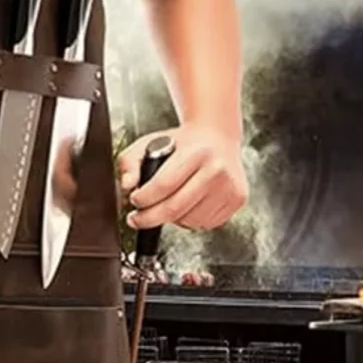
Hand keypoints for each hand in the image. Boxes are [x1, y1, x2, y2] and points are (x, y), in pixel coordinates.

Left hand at [119, 124, 247, 230]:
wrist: (217, 138)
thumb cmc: (184, 143)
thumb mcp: (150, 142)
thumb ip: (130, 161)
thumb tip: (126, 184)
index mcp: (197, 151)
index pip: (164, 185)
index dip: (144, 199)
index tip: (134, 201)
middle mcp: (217, 169)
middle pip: (176, 208)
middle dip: (150, 218)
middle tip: (137, 219)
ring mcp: (230, 186)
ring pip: (189, 220)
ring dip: (172, 219)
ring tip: (169, 204)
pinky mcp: (237, 199)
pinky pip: (206, 223)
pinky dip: (190, 220)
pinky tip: (188, 205)